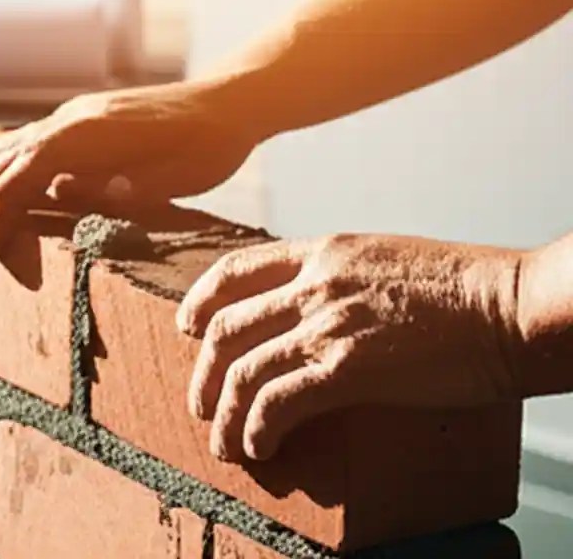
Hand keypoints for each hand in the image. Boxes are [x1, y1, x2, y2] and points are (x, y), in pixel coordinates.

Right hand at [0, 81, 261, 254]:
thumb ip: (125, 186)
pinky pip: (26, 144)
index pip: (20, 177)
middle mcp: (68, 121)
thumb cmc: (210, 145)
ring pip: (6, 151)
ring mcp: (70, 118)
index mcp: (86, 134)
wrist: (231, 102)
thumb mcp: (176, 175)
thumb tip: (70, 193)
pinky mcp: (79, 124)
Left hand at [176, 233, 522, 461]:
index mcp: (324, 251)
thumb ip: (344, 277)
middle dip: (204, 372)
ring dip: (225, 415)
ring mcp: (328, 325)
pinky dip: (259, 429)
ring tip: (226, 444)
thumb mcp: (388, 259)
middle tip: (202, 405)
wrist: (513, 307)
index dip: (200, 299)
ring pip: (243, 371)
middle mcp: (315, 283)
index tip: (186, 326)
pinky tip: (262, 447)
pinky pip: (278, 403)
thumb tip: (318, 309)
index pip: (236, 269)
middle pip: (226, 326)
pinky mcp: (348, 369)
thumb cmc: (467, 289)